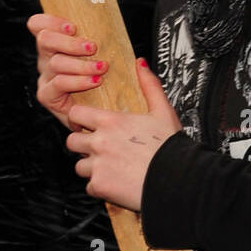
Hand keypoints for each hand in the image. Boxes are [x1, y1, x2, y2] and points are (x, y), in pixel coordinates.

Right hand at [27, 13, 108, 129]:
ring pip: (55, 62)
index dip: (51, 20)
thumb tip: (114, 23)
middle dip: (70, 42)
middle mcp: (45, 58)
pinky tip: (94, 81)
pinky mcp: (47, 96)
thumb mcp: (98, 55)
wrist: (97, 114)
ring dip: (81, 64)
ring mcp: (45, 77)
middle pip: (45, 39)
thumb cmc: (101, 79)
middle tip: (93, 47)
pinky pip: (59, 83)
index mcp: (53, 43)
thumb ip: (99, 39)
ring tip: (102, 67)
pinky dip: (78, 81)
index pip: (37, 24)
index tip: (73, 26)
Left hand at [65, 59, 182, 210]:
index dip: (80, 119)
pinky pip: (89, 187)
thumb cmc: (170, 147)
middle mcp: (99, 142)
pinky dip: (99, 187)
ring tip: (107, 167)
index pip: (75, 114)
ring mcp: (98, 165)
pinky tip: (114, 183)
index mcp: (110, 121)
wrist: (178, 180)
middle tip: (96, 148)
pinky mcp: (101, 186)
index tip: (86, 124)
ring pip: (79, 165)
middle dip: (82, 144)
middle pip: (72, 141)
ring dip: (90, 167)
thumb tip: (141, 63)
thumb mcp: (163, 111)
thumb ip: (149, 85)